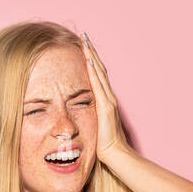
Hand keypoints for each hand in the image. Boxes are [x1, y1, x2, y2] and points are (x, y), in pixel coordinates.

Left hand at [81, 32, 132, 163]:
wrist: (116, 154)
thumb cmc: (104, 144)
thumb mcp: (93, 126)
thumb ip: (88, 117)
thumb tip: (76, 114)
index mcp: (105, 100)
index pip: (97, 76)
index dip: (90, 61)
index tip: (83, 47)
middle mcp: (108, 97)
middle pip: (99, 69)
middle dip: (91, 52)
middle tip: (84, 36)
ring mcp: (108, 101)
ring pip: (100, 73)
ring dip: (92, 57)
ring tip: (85, 42)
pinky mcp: (105, 107)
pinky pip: (98, 86)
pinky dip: (94, 72)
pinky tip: (89, 61)